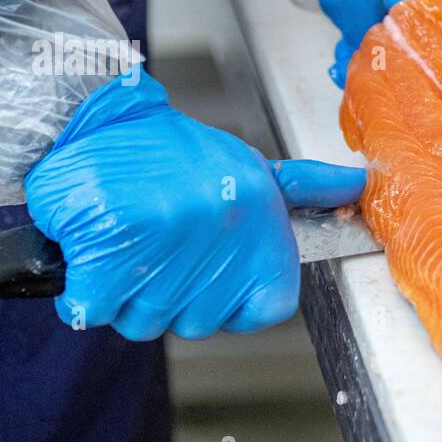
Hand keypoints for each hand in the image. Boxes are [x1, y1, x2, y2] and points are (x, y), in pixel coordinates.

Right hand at [24, 70, 364, 340]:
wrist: (95, 120)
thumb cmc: (172, 152)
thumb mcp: (250, 166)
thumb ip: (305, 187)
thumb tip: (357, 186)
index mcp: (262, 218)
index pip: (266, 309)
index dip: (234, 302)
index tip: (211, 273)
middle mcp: (220, 235)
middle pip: (197, 321)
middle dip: (172, 294)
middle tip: (158, 244)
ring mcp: (163, 250)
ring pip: (145, 322)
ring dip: (127, 292)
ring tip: (128, 239)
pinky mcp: (103, 262)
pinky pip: (95, 311)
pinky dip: (85, 291)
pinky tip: (93, 250)